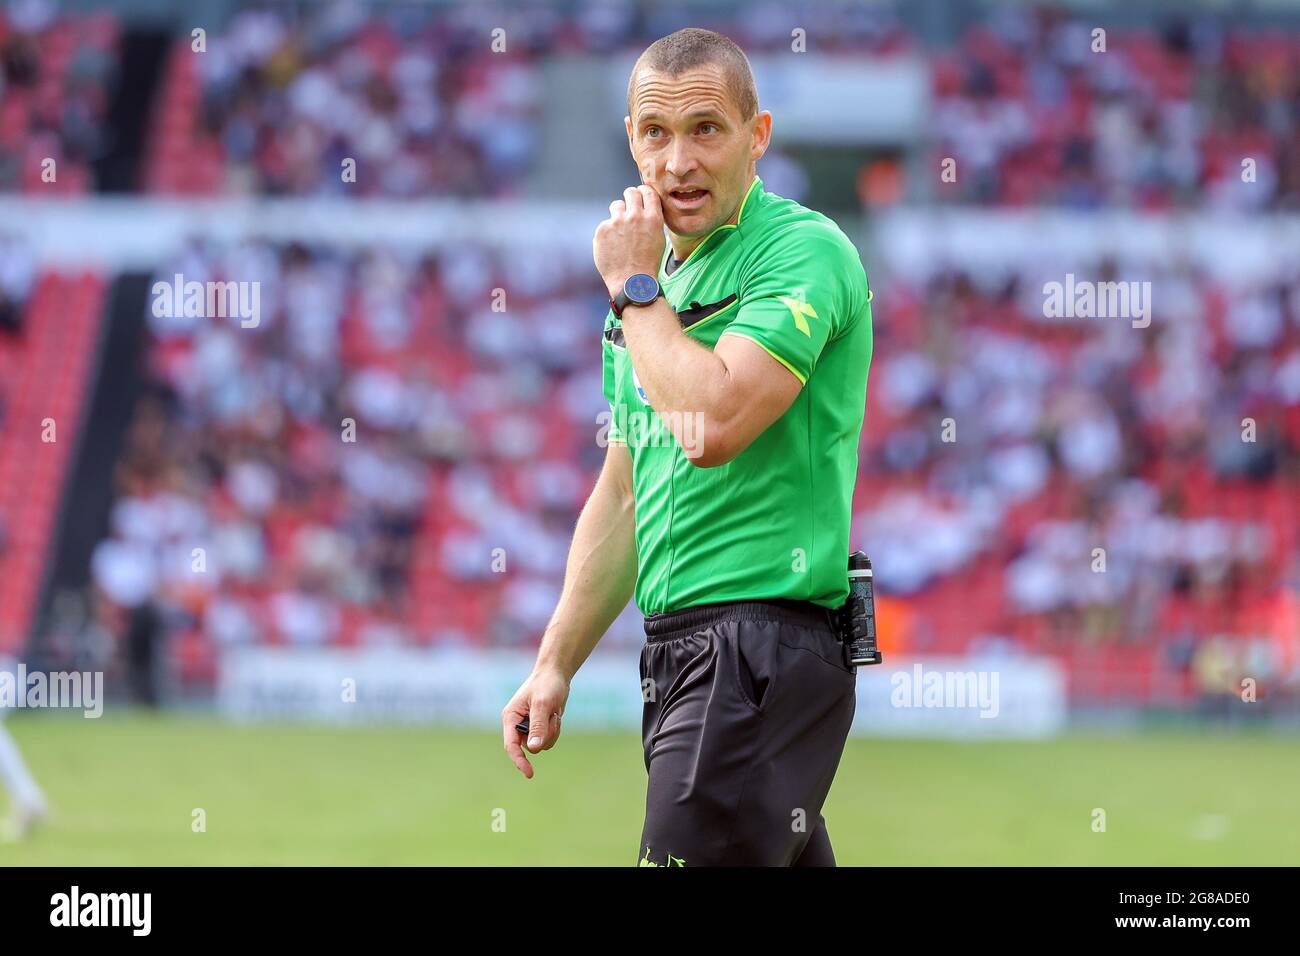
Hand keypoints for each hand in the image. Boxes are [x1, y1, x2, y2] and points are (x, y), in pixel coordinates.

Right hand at [501, 664, 570, 778]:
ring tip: (553, 713)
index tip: (530, 773)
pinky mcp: (540, 727)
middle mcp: (517, 724)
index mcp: (510, 717)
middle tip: (553, 717)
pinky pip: (548, 739)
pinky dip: (555, 730)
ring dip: (552, 732)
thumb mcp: (542, 704)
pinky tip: (555, 714)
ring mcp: (528, 727)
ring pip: (541, 744)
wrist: (556, 674)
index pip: (511, 745)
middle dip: (545, 735)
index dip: (519, 760)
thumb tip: (534, 748)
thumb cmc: (546, 685)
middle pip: (530, 746)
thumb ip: (537, 726)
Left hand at [593, 185, 665, 298]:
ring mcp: (617, 222)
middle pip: (631, 192)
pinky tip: (613, 246)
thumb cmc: (647, 263)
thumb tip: (644, 207)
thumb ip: (652, 220)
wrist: (632, 282)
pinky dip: (608, 232)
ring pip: (616, 205)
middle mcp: (635, 216)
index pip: (648, 192)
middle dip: (630, 196)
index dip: (643, 192)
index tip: (641, 195)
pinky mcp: (602, 230)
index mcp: (653, 218)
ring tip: (620, 229)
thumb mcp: (659, 239)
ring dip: (618, 212)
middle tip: (629, 205)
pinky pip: (606, 224)